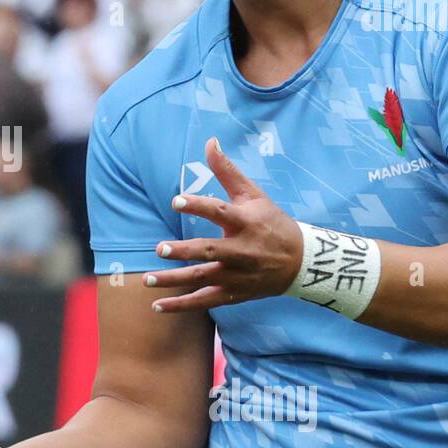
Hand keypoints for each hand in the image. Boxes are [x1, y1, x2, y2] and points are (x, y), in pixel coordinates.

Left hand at [145, 136, 302, 311]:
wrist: (301, 262)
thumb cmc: (272, 222)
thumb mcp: (253, 194)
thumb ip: (227, 171)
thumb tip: (209, 141)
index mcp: (246, 222)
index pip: (220, 212)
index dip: (199, 205)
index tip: (176, 200)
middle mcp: (242, 251)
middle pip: (210, 251)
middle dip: (184, 251)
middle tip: (159, 248)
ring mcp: (237, 275)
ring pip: (203, 280)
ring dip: (174, 281)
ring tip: (146, 279)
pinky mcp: (234, 293)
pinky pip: (204, 301)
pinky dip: (181, 306)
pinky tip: (157, 306)